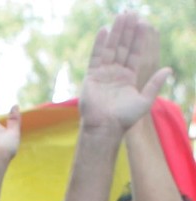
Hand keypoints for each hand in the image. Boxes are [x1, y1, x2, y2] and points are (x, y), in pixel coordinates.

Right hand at [79, 12, 169, 135]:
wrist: (105, 128)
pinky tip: (104, 30)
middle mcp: (115, 73)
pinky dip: (100, 44)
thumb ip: (155, 84)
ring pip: (111, 48)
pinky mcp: (91, 77)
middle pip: (123, 47)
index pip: (135, 53)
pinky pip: (96, 57)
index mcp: (128, 77)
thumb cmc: (124, 118)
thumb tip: (169, 70)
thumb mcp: (145, 100)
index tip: (143, 23)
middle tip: (131, 12)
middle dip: (127, 30)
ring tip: (120, 15)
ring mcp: (103, 74)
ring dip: (115, 32)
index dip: (139, 38)